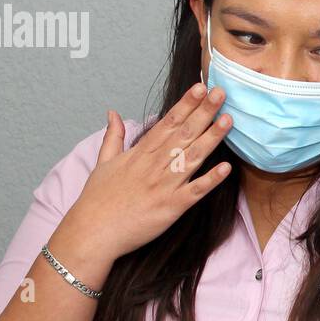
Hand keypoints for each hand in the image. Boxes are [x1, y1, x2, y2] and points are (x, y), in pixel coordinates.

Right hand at [62, 84, 233, 260]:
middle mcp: (154, 166)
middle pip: (183, 134)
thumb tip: (112, 113)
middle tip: (220, 93)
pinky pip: (194, 192)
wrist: (91, 233)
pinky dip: (210, 180)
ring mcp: (164, 186)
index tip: (200, 87)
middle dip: (203, 112)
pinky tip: (226, 167)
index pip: (167, 123)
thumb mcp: (102, 163)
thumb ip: (113, 137)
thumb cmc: (96, 200)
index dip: (185, 104)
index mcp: (140, 154)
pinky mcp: (171, 208)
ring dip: (212, 138)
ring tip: (228, 120)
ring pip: (192, 158)